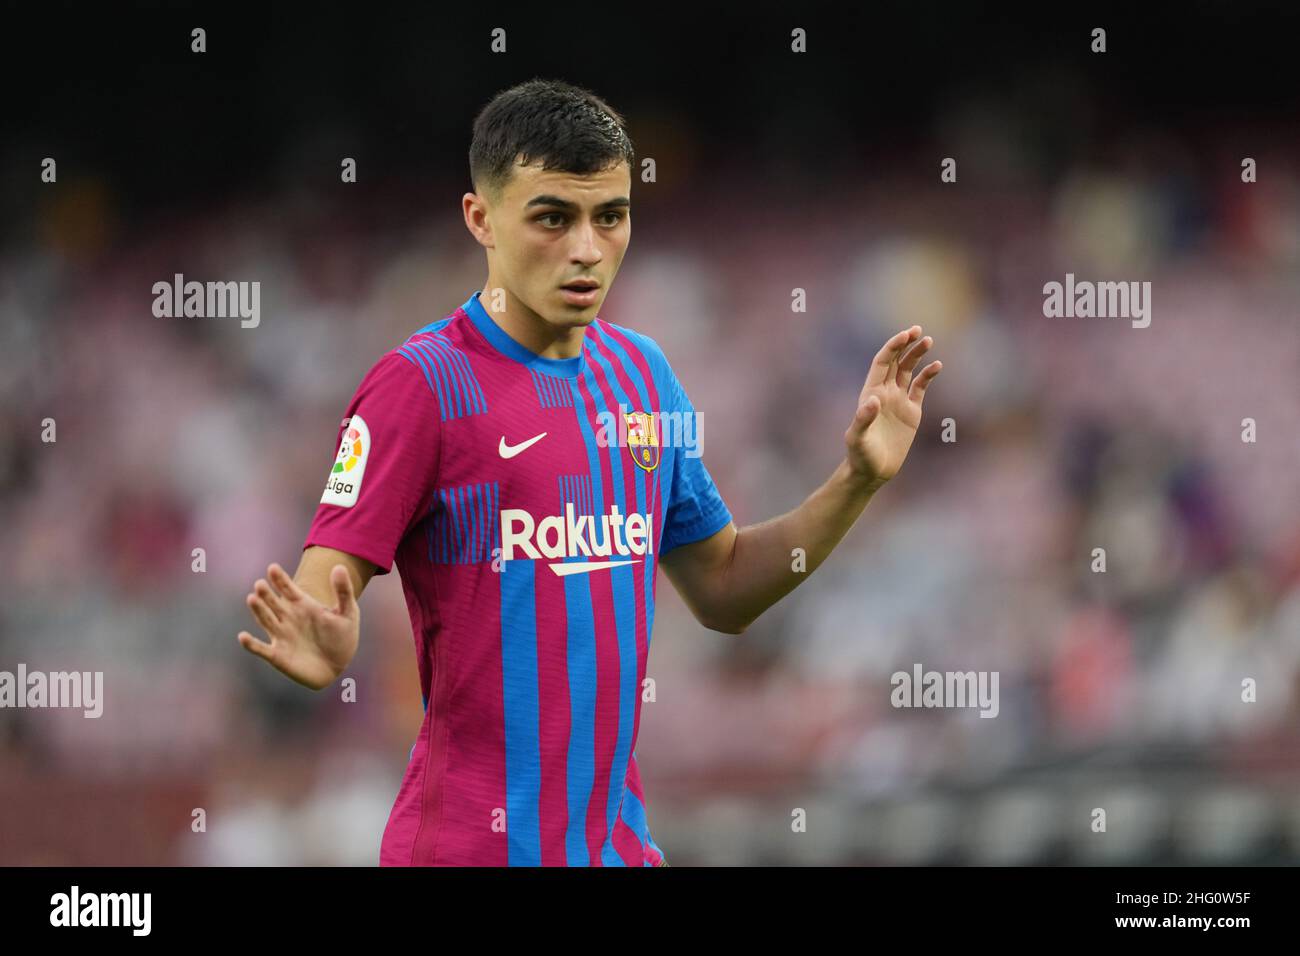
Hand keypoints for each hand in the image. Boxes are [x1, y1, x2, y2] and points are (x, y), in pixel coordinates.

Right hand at [238, 562, 359, 689]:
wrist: (338, 666)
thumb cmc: (342, 637)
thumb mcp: (348, 612)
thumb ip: (344, 591)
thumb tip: (340, 566)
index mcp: (303, 605)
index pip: (288, 589)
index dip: (280, 579)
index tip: (272, 567)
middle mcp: (288, 618)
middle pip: (273, 603)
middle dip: (266, 593)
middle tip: (260, 583)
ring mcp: (281, 636)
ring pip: (266, 620)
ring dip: (258, 611)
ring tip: (252, 598)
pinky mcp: (277, 656)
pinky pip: (261, 649)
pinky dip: (252, 644)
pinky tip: (243, 636)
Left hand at [844, 325, 941, 487]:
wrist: (873, 472)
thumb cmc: (860, 456)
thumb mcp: (858, 438)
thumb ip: (863, 419)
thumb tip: (873, 400)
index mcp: (870, 393)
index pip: (882, 362)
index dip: (892, 347)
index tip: (905, 336)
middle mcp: (884, 392)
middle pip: (895, 361)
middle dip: (905, 344)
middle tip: (918, 330)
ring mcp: (899, 400)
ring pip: (909, 370)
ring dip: (917, 355)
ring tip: (929, 341)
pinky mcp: (911, 411)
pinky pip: (920, 388)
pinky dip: (928, 376)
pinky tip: (937, 366)